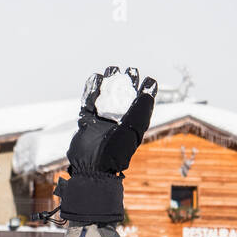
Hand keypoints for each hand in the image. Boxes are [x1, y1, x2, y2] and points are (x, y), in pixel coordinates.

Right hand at [54, 66, 157, 224]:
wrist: (92, 167)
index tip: (147, 79)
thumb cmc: (117, 152)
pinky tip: (96, 77)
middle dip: (126, 83)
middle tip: (129, 70)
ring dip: (109, 83)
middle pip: (122, 98)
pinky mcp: (86, 121)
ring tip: (113, 69)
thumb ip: (141, 108)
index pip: (139, 105)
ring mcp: (101, 121)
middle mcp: (117, 123)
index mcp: (131, 126)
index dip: (143, 92)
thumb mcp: (134, 129)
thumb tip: (150, 86)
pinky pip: (89, 102)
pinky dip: (91, 90)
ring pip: (105, 97)